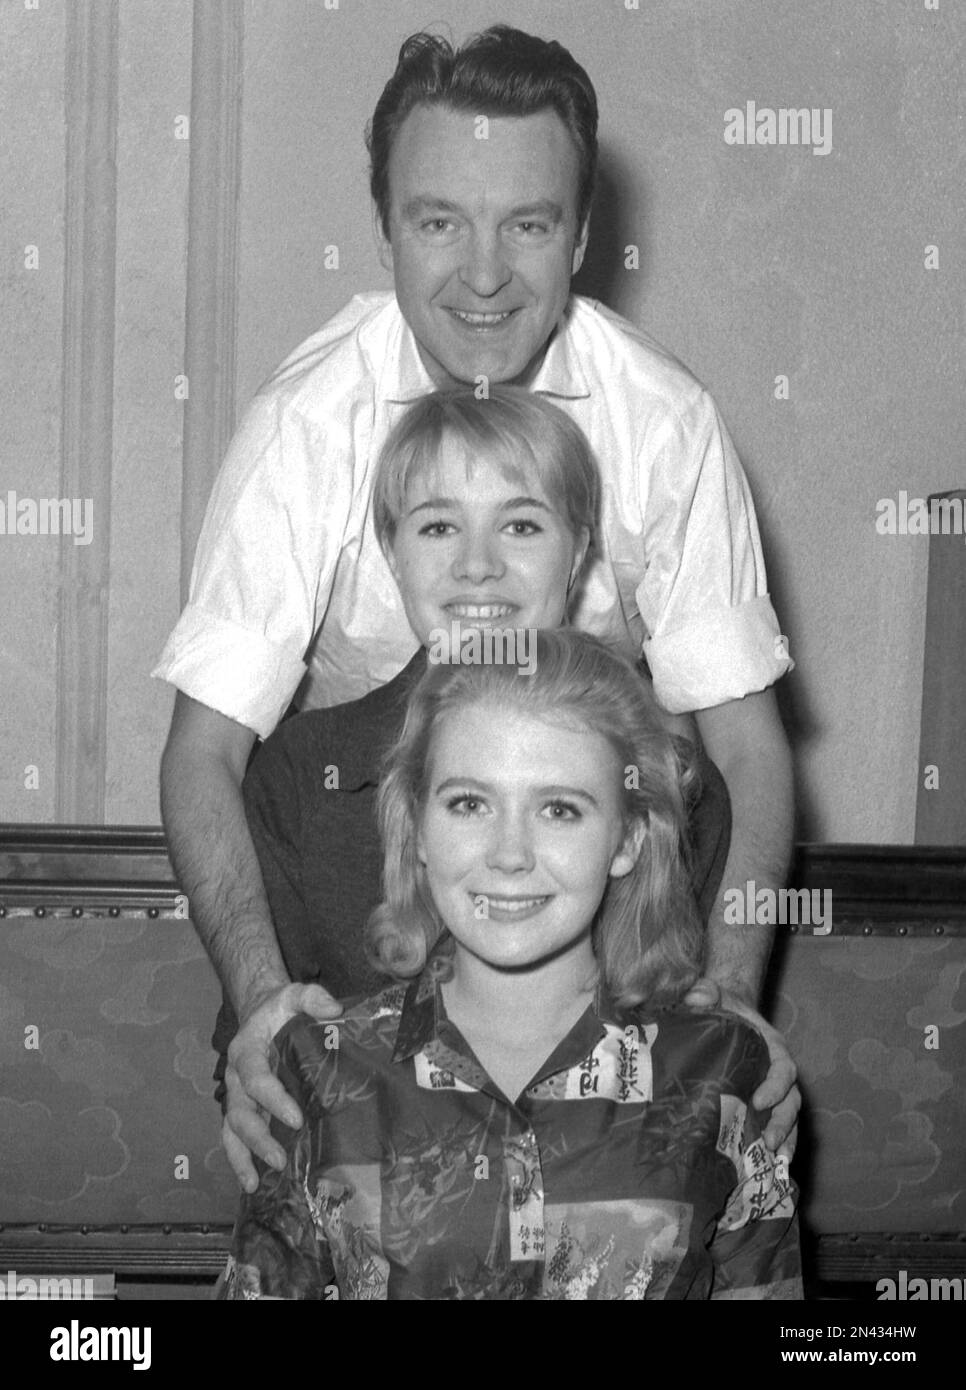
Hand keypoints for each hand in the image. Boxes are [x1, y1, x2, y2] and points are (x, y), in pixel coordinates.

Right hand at [222, 982, 343, 1192]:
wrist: (262, 1013)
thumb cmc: (281, 1008)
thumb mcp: (295, 995)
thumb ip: (312, 997)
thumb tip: (334, 1009)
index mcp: (246, 1050)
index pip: (255, 1077)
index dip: (273, 1099)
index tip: (296, 1118)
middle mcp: (235, 1077)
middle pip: (239, 1112)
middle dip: (258, 1138)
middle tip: (280, 1158)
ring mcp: (236, 1096)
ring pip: (232, 1130)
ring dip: (243, 1157)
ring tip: (255, 1183)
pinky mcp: (243, 1109)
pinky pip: (235, 1138)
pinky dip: (241, 1160)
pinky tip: (253, 1183)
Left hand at [682, 976, 799, 1159]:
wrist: (725, 1010)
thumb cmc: (721, 1004)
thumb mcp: (712, 992)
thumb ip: (704, 991)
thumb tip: (698, 996)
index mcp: (772, 1046)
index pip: (783, 1069)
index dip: (775, 1087)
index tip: (758, 1101)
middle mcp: (778, 1071)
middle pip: (791, 1101)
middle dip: (784, 1124)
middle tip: (767, 1143)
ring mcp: (773, 1090)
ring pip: (789, 1119)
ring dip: (785, 1141)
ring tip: (774, 1162)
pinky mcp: (762, 1104)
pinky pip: (776, 1127)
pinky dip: (777, 1147)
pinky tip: (769, 1168)